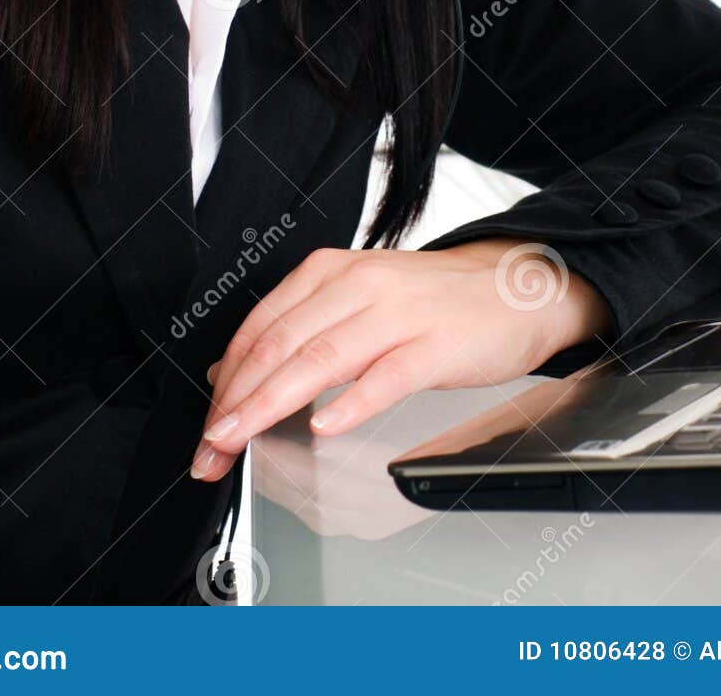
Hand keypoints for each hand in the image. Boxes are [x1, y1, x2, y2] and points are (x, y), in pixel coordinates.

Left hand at [189, 238, 613, 482]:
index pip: (261, 326)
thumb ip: (299, 330)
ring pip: (321, 358)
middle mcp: (359, 286)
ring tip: (242, 438)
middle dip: (237, 401)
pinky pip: (387, 375)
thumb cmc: (433, 303)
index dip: (226, 378)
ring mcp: (398, 314)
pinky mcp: (436, 345)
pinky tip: (327, 425)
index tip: (206, 424)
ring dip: (273, 403)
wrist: (514, 287)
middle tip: (211, 447)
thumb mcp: (357, 299)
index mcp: (332, 272)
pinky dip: (353, 402)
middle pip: (282, 344)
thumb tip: (233, 375)